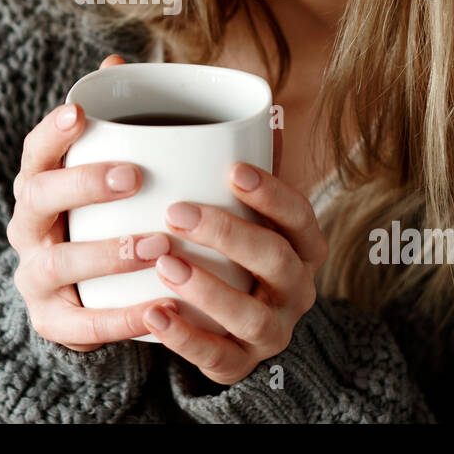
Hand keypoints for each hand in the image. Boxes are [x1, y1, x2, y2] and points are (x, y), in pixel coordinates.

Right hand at [8, 54, 178, 352]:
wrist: (79, 300)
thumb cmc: (98, 220)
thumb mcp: (102, 173)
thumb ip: (114, 123)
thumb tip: (116, 59)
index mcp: (38, 187)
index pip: (34, 154)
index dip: (51, 133)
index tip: (79, 111)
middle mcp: (27, 230)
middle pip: (37, 201)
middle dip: (82, 185)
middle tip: (133, 176)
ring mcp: (35, 279)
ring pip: (57, 264)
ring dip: (106, 253)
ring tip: (157, 244)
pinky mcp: (53, 323)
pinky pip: (82, 324)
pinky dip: (120, 318)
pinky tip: (157, 307)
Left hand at [145, 161, 328, 386]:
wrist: (220, 324)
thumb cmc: (224, 246)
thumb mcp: (235, 205)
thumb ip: (228, 156)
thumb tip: (193, 89)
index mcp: (302, 247)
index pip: (300, 216)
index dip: (272, 193)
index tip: (233, 169)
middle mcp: (296, 290)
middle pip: (276, 261)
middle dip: (228, 234)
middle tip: (176, 212)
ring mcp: (271, 332)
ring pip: (251, 315)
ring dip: (208, 289)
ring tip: (165, 264)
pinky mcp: (239, 364)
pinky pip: (217, 358)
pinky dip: (184, 338)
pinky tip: (152, 312)